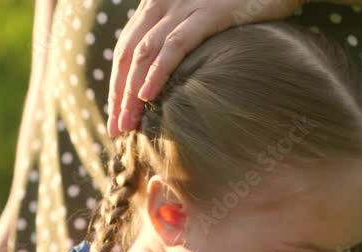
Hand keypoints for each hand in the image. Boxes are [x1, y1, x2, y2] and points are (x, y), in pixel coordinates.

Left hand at [107, 0, 305, 137]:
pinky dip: (158, 72)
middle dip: (120, 94)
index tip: (116, 115)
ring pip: (146, 53)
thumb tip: (173, 78)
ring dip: (132, 92)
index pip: (128, 47)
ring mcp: (186, 6)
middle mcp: (166, 1)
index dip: (118, 82)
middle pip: (130, 53)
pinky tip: (148, 95)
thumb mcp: (206, 15)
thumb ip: (184, 35)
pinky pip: (175, 46)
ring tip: (128, 123)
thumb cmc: (245, 1)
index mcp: (159, 2)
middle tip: (116, 129)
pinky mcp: (209, 12)